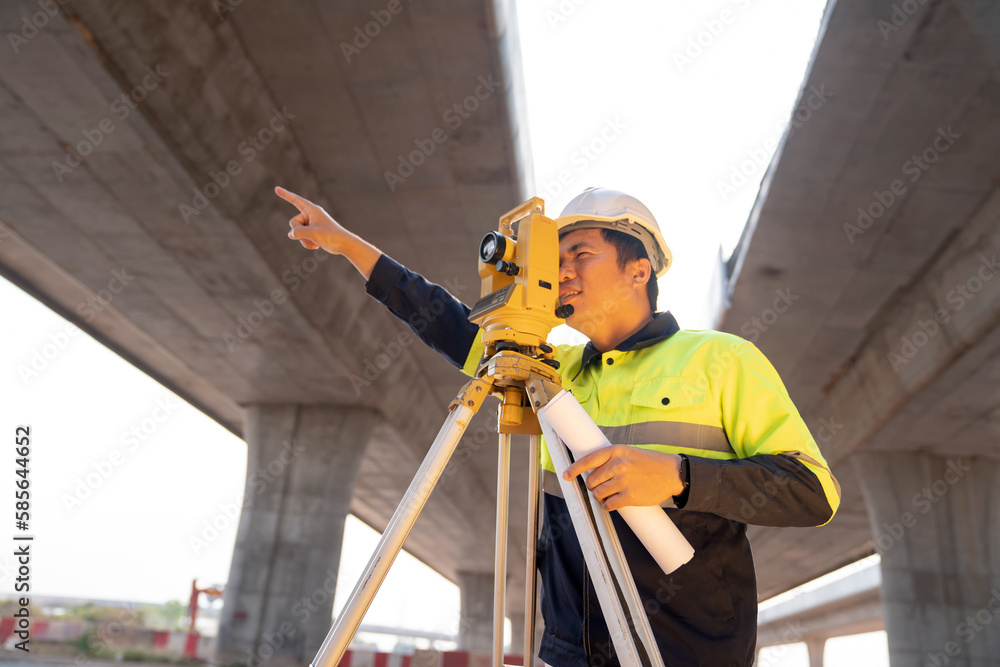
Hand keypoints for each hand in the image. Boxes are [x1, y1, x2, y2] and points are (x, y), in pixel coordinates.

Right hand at [275, 186, 351, 252]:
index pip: (295, 200)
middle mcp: (311, 215)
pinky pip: (302, 238)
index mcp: (312, 209)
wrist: (344, 244)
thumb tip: (290, 234)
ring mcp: (311, 224)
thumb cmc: (331, 236)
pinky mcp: (312, 232)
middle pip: (293, 223)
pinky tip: (316, 246)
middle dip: (299, 232)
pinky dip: (307, 243)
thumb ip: (298, 232)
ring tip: (316, 241)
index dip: (285, 194)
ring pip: (297, 232)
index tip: (276, 188)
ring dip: (304, 240)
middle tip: (312, 235)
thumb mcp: (313, 234)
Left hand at [562, 445, 683, 511]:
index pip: (588, 460)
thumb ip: (611, 459)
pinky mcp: (630, 496)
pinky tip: (615, 502)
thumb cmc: (650, 463)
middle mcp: (618, 465)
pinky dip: (609, 506)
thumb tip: (591, 470)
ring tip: (612, 494)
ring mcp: (624, 481)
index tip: (565, 475)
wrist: (672, 473)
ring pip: (599, 494)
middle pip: (592, 480)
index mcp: (617, 451)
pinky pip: (609, 505)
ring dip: (601, 497)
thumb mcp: (629, 452)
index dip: (574, 468)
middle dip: (594, 486)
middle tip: (603, 486)